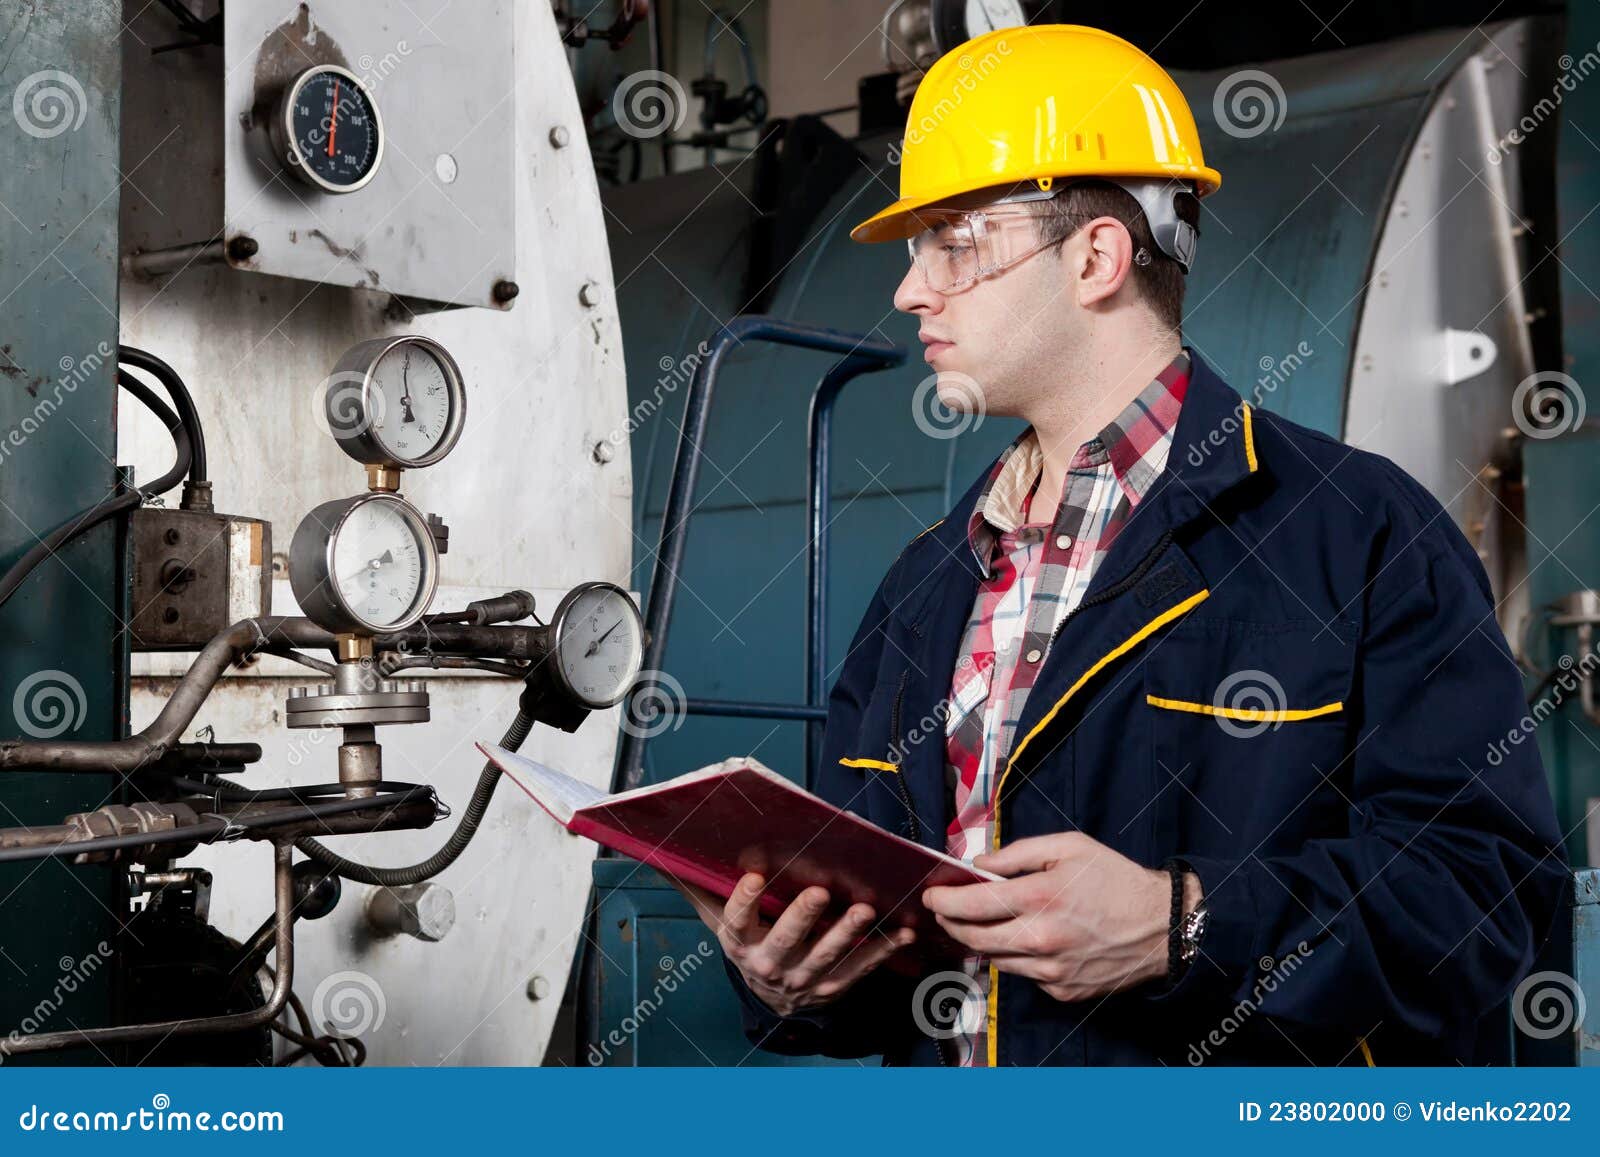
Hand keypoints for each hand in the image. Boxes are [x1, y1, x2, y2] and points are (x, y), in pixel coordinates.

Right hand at [668, 871, 914, 1016]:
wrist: (771, 997)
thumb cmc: (747, 940)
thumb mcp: (717, 919)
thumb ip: (696, 886)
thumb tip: (660, 850)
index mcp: (738, 941)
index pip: (737, 920)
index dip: (744, 901)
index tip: (752, 877)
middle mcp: (769, 964)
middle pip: (785, 940)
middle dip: (803, 917)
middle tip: (819, 892)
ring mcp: (803, 979)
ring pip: (826, 956)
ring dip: (847, 933)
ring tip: (864, 909)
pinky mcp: (833, 987)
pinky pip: (860, 971)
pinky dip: (883, 953)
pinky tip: (902, 933)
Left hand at [922, 832, 1199, 1002]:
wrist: (1162, 927)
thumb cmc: (1114, 879)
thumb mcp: (1068, 847)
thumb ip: (1016, 853)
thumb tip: (977, 865)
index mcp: (1039, 898)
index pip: (970, 905)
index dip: (942, 901)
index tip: (931, 895)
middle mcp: (1039, 939)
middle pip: (972, 936)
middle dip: (950, 921)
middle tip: (943, 909)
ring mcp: (1049, 971)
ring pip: (994, 958)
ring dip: (979, 940)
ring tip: (977, 921)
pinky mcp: (1060, 991)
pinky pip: (1023, 974)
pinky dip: (1015, 956)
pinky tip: (1022, 939)